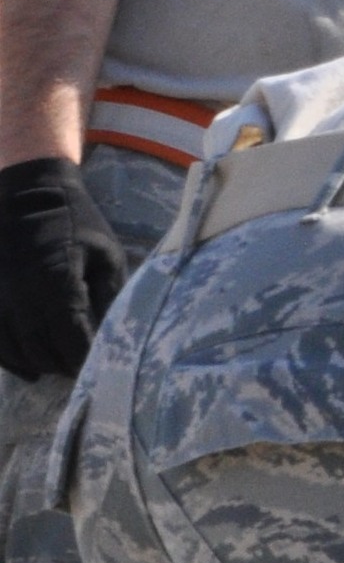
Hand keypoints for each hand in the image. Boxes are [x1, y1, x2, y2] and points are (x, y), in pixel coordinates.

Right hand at [0, 158, 125, 379]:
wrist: (25, 191)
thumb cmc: (74, 222)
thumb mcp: (105, 254)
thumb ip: (109, 297)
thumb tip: (114, 335)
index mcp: (57, 288)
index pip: (73, 343)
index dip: (87, 363)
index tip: (102, 371)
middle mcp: (20, 299)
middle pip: (42, 353)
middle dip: (65, 367)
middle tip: (84, 372)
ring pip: (14, 352)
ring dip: (38, 366)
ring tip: (60, 369)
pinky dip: (9, 359)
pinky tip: (27, 368)